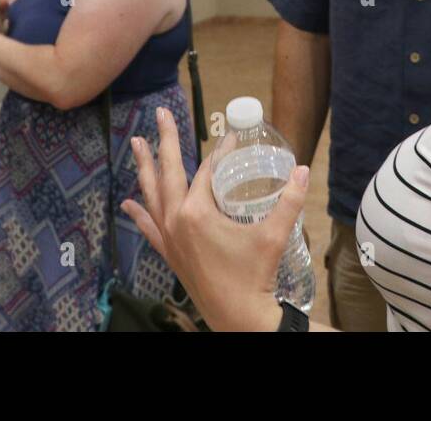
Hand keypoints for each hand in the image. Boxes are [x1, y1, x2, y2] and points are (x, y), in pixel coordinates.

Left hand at [122, 107, 309, 331]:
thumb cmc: (254, 275)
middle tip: (162, 113)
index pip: (207, 171)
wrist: (239, 317)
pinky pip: (149, 227)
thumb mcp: (274, 234)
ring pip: (152, 194)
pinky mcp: (170, 254)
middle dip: (165, 140)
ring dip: (145, 168)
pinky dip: (139, 212)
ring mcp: (169, 238)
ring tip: (136, 144)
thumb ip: (289, 201)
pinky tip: (128, 202)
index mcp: (197, 212)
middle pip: (170, 171)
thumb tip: (302, 169)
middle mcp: (176, 220)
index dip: (221, 152)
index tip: (232, 138)